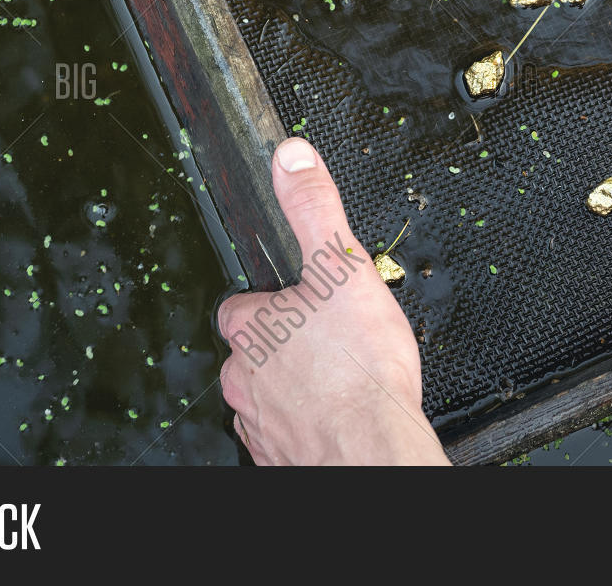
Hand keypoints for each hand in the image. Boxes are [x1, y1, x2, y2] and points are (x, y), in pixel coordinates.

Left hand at [217, 137, 449, 464]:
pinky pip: (287, 436)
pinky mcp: (279, 458)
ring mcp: (258, 422)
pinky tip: (339, 416)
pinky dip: (307, 426)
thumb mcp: (341, 265)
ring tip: (338, 380)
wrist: (369, 448)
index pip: (242, 306)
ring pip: (269, 396)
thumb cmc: (359, 366)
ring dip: (295, 389)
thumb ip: (313, 207)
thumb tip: (291, 154)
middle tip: (329, 343)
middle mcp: (243, 377)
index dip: (271, 301)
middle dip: (285, 348)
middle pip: (255, 353)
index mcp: (251, 327)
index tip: (297, 301)